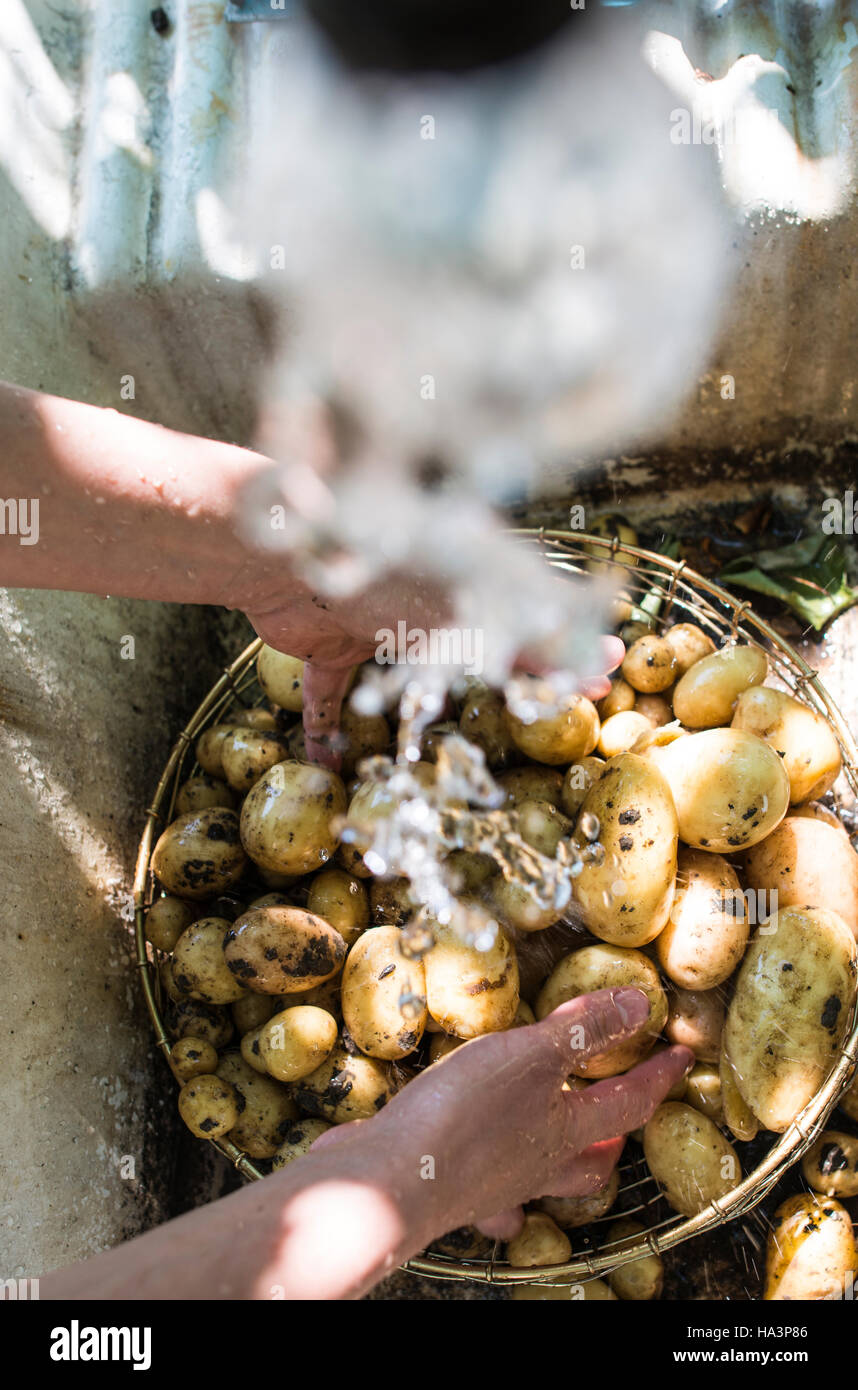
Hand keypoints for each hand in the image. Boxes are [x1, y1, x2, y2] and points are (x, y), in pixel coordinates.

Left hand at [244, 569, 623, 765]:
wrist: (278, 549)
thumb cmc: (372, 551)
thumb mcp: (460, 579)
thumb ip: (518, 611)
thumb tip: (590, 632)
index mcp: (460, 576)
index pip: (526, 613)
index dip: (564, 644)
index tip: (604, 666)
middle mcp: (425, 598)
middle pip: (482, 644)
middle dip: (521, 675)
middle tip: (562, 697)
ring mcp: (379, 621)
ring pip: (415, 675)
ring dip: (431, 709)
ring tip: (452, 747)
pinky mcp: (330, 644)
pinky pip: (333, 694)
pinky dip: (328, 730)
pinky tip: (329, 768)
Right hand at [312, 988, 692, 1239]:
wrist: (392, 1182)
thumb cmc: (465, 1115)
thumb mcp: (530, 1054)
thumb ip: (582, 1030)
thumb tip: (640, 1004)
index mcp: (565, 1132)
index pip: (629, 1103)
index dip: (659, 1076)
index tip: (683, 1055)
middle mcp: (537, 1166)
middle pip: (591, 1161)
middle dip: (611, 1137)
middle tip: (621, 1112)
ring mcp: (495, 1186)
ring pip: (544, 1181)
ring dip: (561, 1163)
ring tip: (561, 1140)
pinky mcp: (452, 1189)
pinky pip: (486, 1196)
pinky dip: (496, 1188)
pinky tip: (487, 1171)